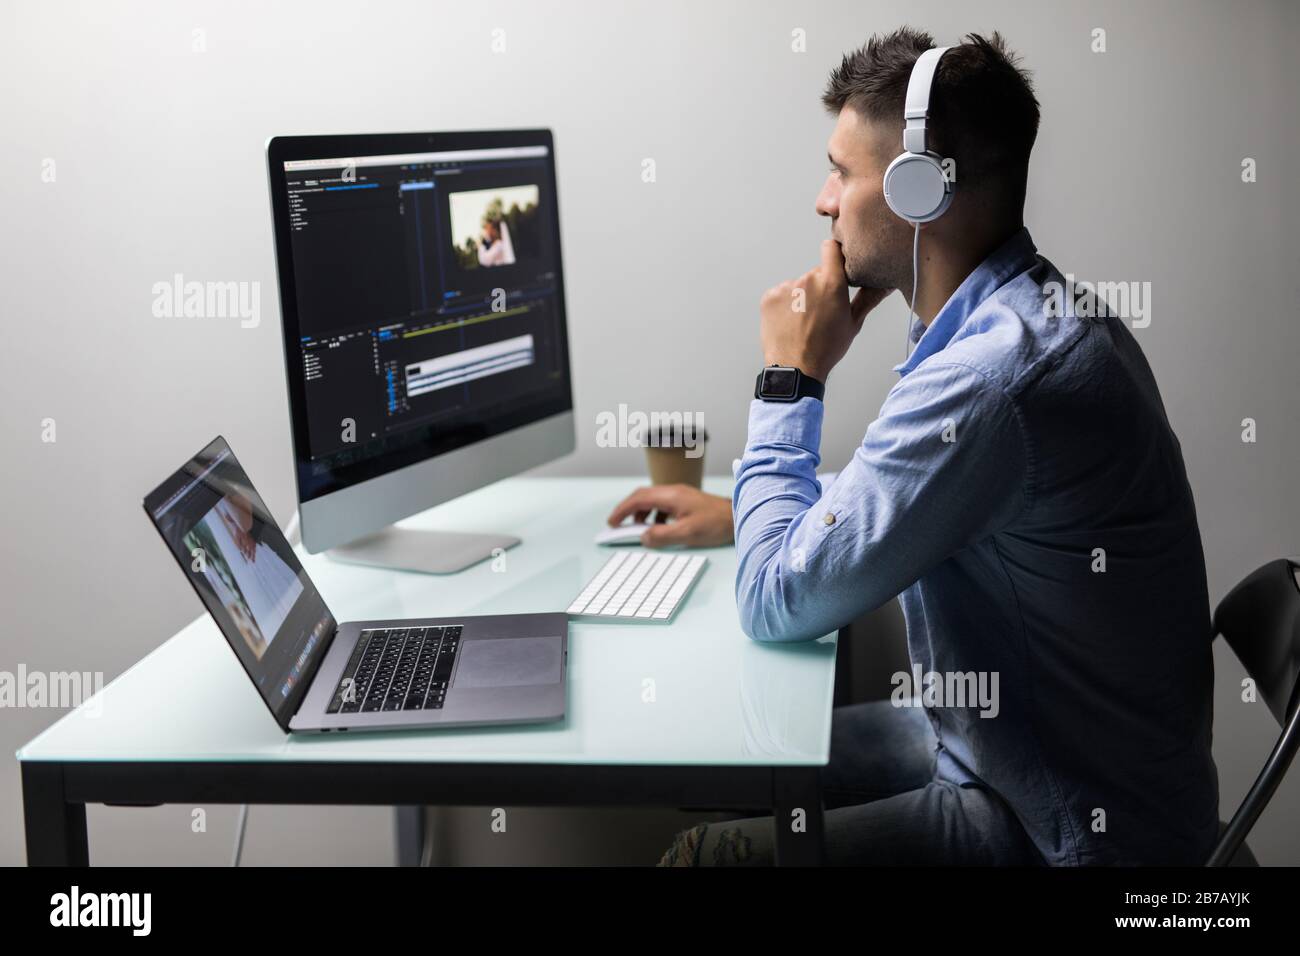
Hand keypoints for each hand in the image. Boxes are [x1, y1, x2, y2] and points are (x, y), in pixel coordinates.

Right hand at [606, 484, 733, 548]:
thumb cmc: (715, 524)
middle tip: (617, 524)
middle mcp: (673, 491)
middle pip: (642, 496)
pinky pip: (662, 505)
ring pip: (652, 500)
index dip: (622, 510)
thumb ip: (662, 536)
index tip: (612, 522)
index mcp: (670, 496)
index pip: (638, 498)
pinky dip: (654, 515)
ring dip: (641, 513)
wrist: (737, 516)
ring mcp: (680, 495)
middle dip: (627, 509)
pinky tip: (659, 527)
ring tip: (639, 529)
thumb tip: (643, 537)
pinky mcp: (686, 501)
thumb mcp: (687, 534)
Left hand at [759, 239, 891, 381]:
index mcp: (832, 283)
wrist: (796, 368)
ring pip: (798, 285)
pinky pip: (781, 294)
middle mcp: (807, 280)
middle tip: (822, 312)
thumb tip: (886, 284)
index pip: (831, 248)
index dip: (835, 255)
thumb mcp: (853, 323)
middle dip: (820, 286)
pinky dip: (785, 305)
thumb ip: (868, 298)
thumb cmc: (826, 348)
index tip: (836, 265)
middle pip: (816, 273)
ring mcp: (786, 288)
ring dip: (801, 297)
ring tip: (804, 321)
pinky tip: (790, 322)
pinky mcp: (770, 297)